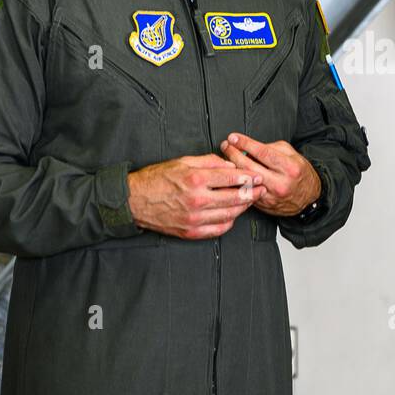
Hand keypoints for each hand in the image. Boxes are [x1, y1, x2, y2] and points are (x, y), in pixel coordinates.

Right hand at [127, 153, 265, 240]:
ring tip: (249, 201)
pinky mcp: (190, 232)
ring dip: (243, 208)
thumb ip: (208, 162)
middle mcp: (197, 200)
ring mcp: (194, 219)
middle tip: (261, 189)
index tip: (257, 176)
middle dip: (251, 193)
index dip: (248, 177)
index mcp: (195, 179)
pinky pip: (218, 229)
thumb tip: (229, 165)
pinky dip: (229, 222)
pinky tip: (232, 215)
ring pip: (229, 215)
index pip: (231, 178)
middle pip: (235, 198)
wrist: (134, 201)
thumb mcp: (182, 162)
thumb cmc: (156, 179)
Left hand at [220, 133, 321, 216]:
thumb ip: (272, 148)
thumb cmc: (299, 173)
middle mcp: (281, 183)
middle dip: (233, 154)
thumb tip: (250, 147)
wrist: (308, 197)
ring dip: (232, 168)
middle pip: (249, 167)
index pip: (262, 152)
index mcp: (290, 167)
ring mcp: (271, 196)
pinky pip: (246, 192)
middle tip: (226, 145)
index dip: (245, 143)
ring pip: (245, 181)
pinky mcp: (264, 205)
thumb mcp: (292, 154)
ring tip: (226, 158)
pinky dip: (237, 182)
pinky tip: (231, 174)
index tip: (234, 138)